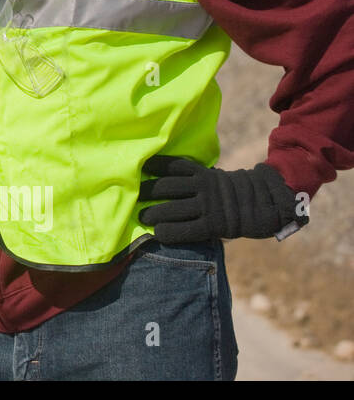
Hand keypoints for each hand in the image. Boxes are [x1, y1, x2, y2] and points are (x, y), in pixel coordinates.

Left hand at [137, 157, 303, 243]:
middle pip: (166, 186)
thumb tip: (168, 179)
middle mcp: (202, 186)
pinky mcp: (214, 224)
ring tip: (141, 217)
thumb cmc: (235, 193)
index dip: (153, 166)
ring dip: (152, 213)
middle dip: (146, 191)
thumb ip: (196, 179)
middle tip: (132, 195)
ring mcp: (208, 205)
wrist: (267, 204)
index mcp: (202, 173)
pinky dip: (170, 232)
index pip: (173, 166)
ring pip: (172, 208)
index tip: (138, 167)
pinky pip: (186, 229)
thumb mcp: (216, 178)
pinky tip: (158, 234)